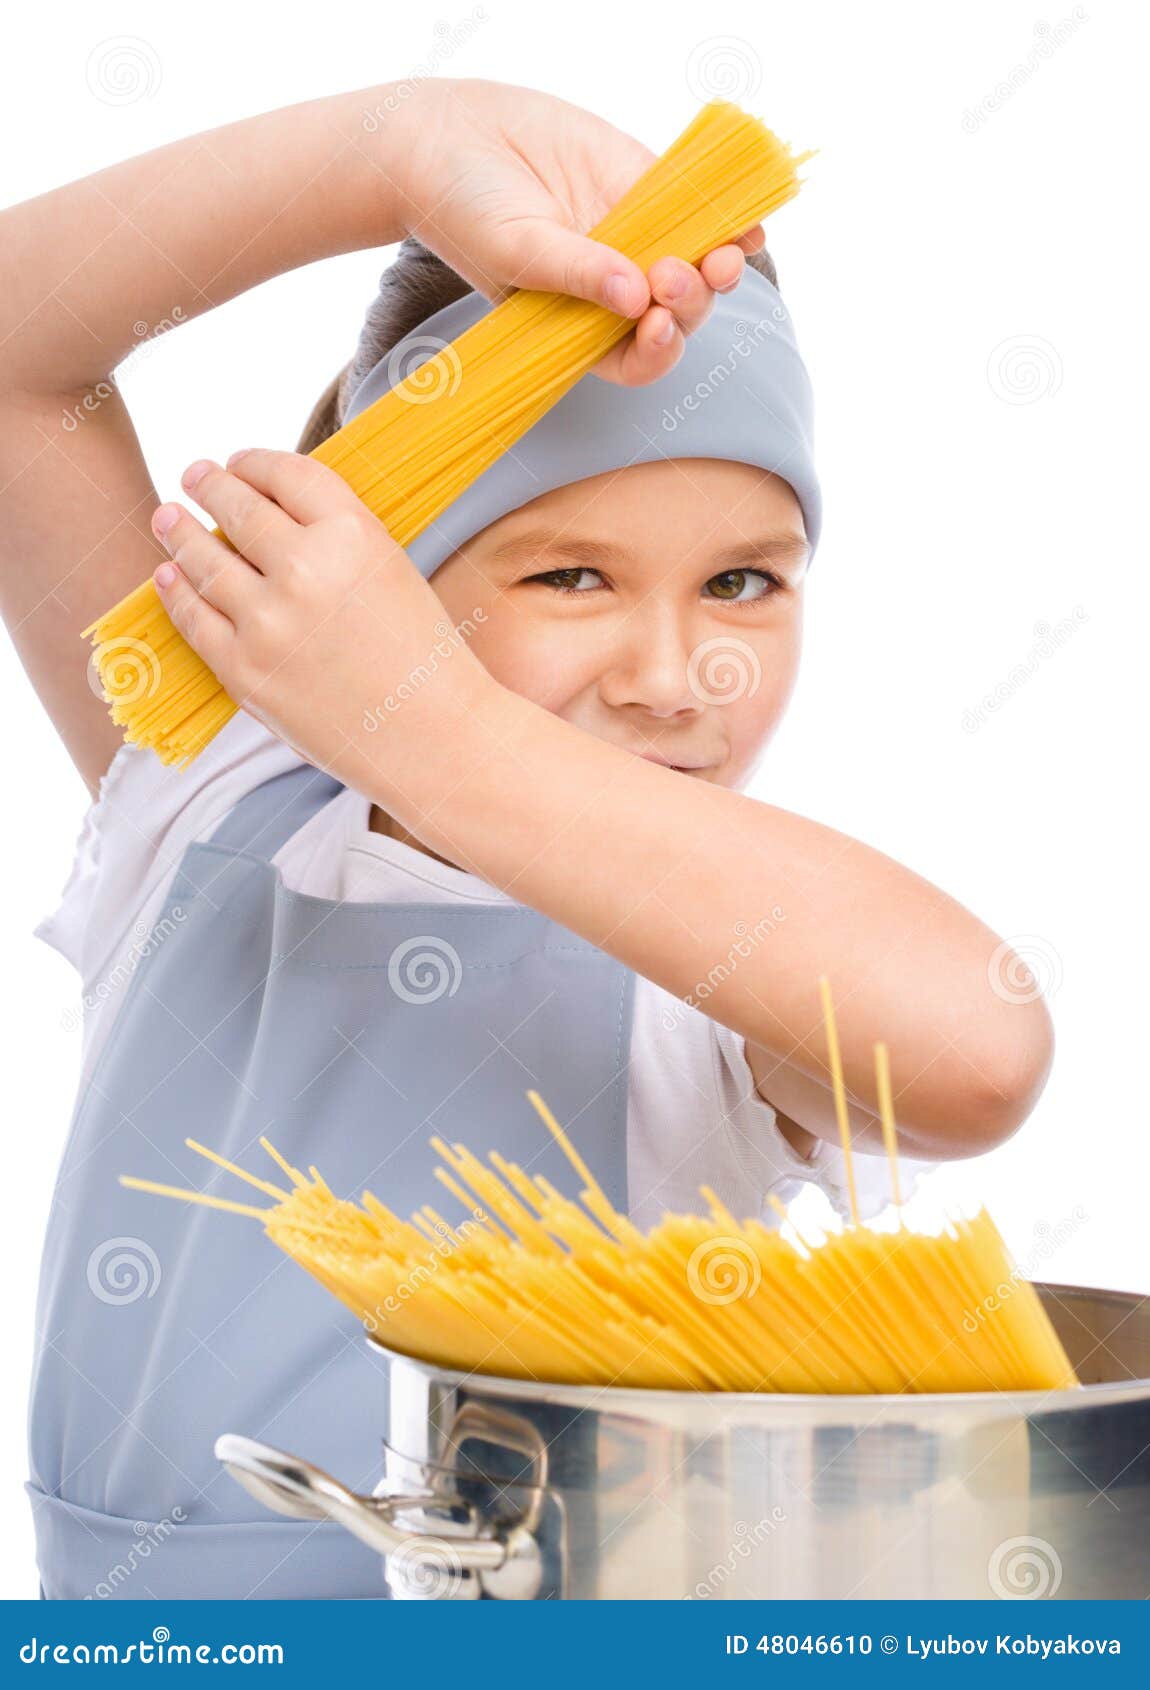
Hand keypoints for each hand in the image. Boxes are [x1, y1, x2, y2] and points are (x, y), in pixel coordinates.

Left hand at [150, 449, 484, 778]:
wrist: (436, 738)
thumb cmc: (425, 657)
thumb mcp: (394, 569)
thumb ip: (338, 537)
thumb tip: (270, 511)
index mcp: (352, 533)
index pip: (285, 474)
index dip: (253, 462)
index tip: (238, 461)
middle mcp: (304, 568)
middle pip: (237, 508)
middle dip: (209, 484)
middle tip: (194, 475)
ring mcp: (267, 622)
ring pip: (203, 560)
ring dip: (179, 532)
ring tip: (167, 518)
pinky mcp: (245, 671)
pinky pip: (195, 618)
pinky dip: (176, 591)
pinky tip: (167, 576)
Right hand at [382, 78, 763, 386]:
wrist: (450, 137)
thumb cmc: (467, 211)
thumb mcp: (517, 250)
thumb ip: (576, 274)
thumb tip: (636, 298)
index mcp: (579, 328)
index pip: (633, 360)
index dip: (656, 352)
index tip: (657, 326)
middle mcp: (615, 293)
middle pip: (673, 317)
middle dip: (687, 306)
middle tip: (673, 274)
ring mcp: (636, 240)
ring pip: (694, 268)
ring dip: (716, 271)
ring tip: (719, 255)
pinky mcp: (647, 185)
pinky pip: (697, 209)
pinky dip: (728, 220)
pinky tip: (749, 227)